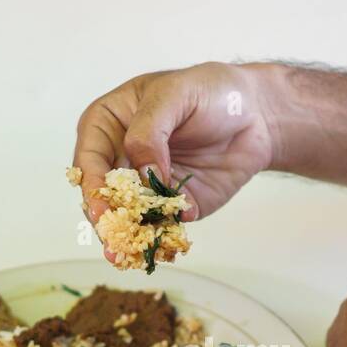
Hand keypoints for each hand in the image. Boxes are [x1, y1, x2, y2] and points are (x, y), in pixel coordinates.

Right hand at [72, 62, 276, 261]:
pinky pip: (163, 227)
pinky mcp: (174, 206)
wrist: (256, 114)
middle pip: (104, 196)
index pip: (90, 160)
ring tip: (130, 255)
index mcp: (108, 125)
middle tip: (114, 243)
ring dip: (130, 238)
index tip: (102, 209)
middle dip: (108, 222)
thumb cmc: (210, 91)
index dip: (93, 187)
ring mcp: (147, 186)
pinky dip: (164, 237)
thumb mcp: (174, 94)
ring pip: (129, 218)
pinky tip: (167, 245)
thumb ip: (150, 131)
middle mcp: (121, 159)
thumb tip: (143, 173)